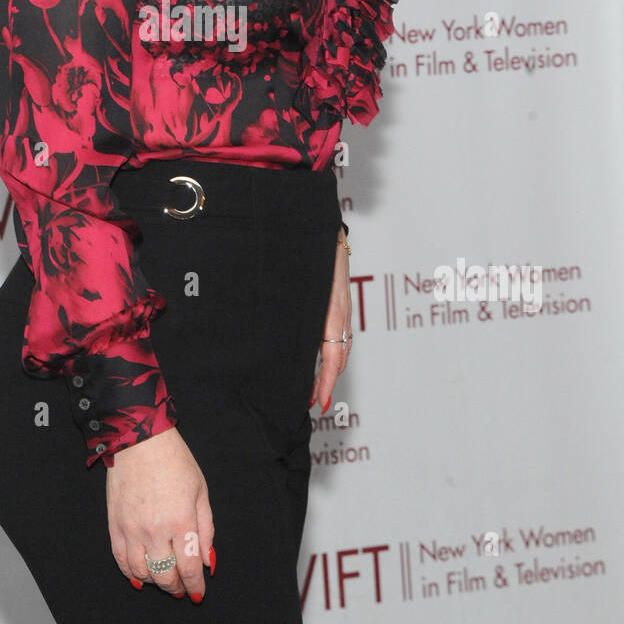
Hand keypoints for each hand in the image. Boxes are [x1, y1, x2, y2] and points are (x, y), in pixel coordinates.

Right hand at [105, 426, 213, 600]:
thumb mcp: (201, 491)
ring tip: (164, 580)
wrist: (140, 440)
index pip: (189, 568)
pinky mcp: (114, 525)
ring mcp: (132, 529)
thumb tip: (207, 562)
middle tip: (183, 588)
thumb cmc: (175, 460)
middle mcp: (155, 530)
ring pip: (142, 572)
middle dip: (177, 587)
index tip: (198, 592)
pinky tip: (140, 575)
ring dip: (155, 582)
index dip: (195, 585)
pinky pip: (121, 559)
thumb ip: (206, 529)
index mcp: (181, 521)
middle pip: (166, 576)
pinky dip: (131, 572)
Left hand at [310, 236, 352, 414]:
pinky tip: (320, 356)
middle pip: (340, 356)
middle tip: (315, 402)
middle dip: (328, 382)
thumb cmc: (307, 246)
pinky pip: (339, 333)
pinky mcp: (339, 300)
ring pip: (341, 346)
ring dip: (331, 369)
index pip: (333, 356)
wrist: (320, 222)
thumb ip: (293, 309)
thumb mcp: (300, 281)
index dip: (327, 382)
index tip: (320, 401)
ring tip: (316, 387)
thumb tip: (282, 339)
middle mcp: (340, 311)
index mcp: (331, 310)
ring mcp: (342, 306)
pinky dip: (333, 351)